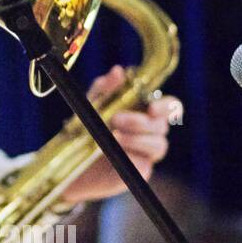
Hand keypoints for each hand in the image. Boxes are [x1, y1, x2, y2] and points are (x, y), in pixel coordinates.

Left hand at [61, 65, 181, 202]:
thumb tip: (119, 71)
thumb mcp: (91, 104)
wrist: (71, 159)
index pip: (170, 107)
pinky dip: (131, 157)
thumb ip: (105, 88)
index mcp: (145, 112)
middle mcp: (151, 132)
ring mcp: (147, 153)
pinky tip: (114, 155)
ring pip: (159, 145)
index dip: (166, 107)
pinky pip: (145, 164)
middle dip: (139, 122)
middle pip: (162, 126)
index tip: (151, 108)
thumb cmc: (86, 126)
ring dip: (136, 140)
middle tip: (116, 119)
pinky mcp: (140, 171)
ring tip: (113, 137)